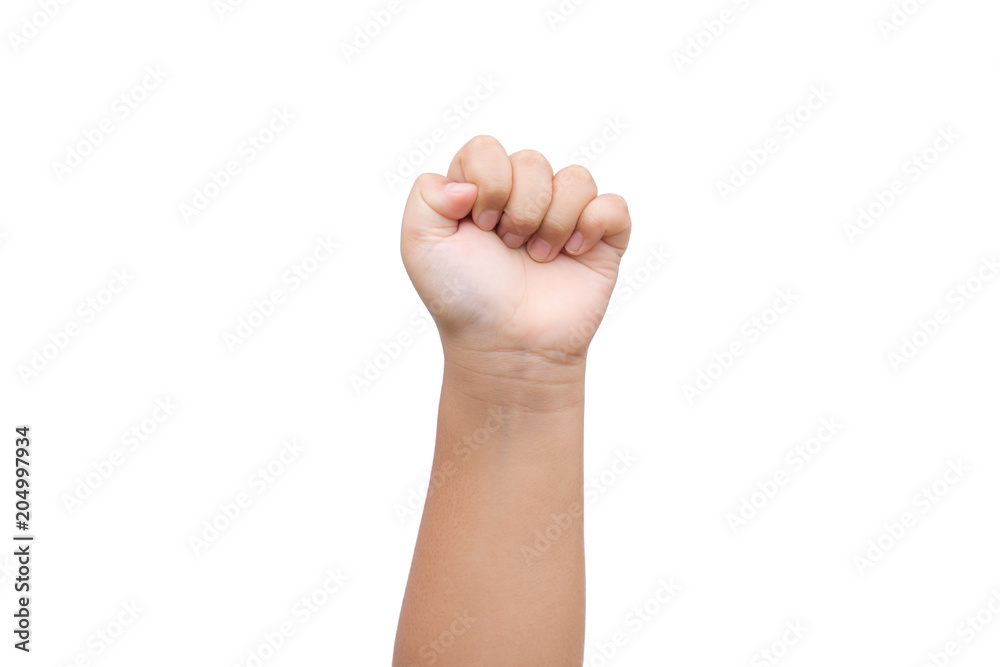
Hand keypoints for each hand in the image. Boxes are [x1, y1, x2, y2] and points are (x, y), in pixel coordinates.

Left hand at [400, 135, 630, 362]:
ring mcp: (565, 218)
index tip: (479, 227)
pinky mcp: (601, 240)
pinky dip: (594, 225)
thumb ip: (426, 194)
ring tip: (539, 257)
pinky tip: (572, 254)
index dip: (487, 182)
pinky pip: (613, 205)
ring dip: (554, 221)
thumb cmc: (462, 299)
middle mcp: (523, 198)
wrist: (504, 346)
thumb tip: (467, 183)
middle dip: (520, 209)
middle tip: (509, 247)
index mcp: (481, 191)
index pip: (486, 149)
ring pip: (577, 178)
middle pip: (533, 160)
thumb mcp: (419, 245)